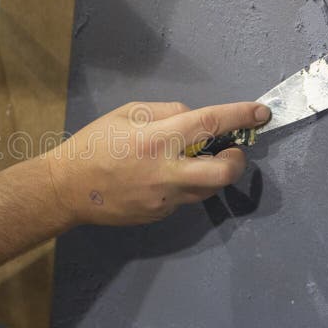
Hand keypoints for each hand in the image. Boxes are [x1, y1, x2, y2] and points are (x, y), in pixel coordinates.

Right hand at [46, 101, 270, 226]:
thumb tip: (193, 118)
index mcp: (157, 140)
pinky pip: (183, 197)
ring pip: (207, 188)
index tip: (260, 112)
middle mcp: (167, 172)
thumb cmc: (93, 144)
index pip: (209, 124)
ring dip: (211, 172)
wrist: (66, 190)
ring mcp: (165, 200)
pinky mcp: (159, 215)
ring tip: (194, 160)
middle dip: (238, 159)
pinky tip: (161, 177)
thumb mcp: (125, 113)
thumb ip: (165, 112)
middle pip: (223, 172)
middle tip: (231, 149)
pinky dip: (184, 183)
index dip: (240, 115)